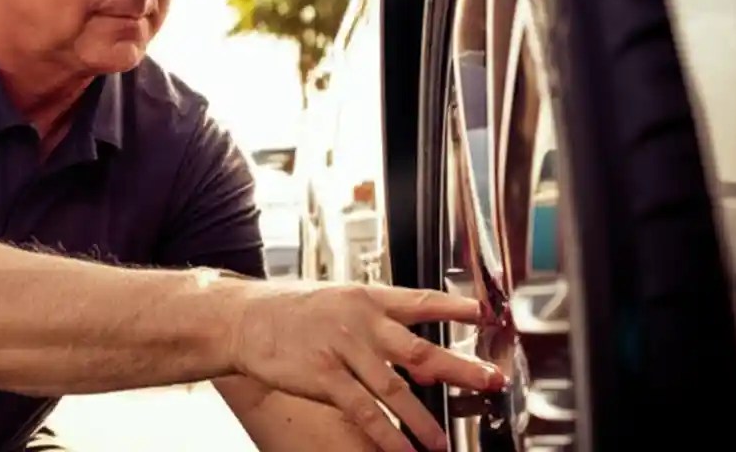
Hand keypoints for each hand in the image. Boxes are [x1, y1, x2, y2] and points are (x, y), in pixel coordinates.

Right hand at [229, 282, 505, 451]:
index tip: (487, 316)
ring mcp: (343, 350)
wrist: (243, 317)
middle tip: (491, 380)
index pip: (421, 301)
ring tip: (442, 442)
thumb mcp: (338, 298)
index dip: (456, 309)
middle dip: (461, 368)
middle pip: (421, 350)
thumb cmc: (291, 309)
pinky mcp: (324, 377)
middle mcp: (360, 322)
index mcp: (367, 297)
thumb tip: (417, 345)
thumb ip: (377, 318)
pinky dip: (386, 436)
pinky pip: (364, 412)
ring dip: (424, 420)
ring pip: (396, 390)